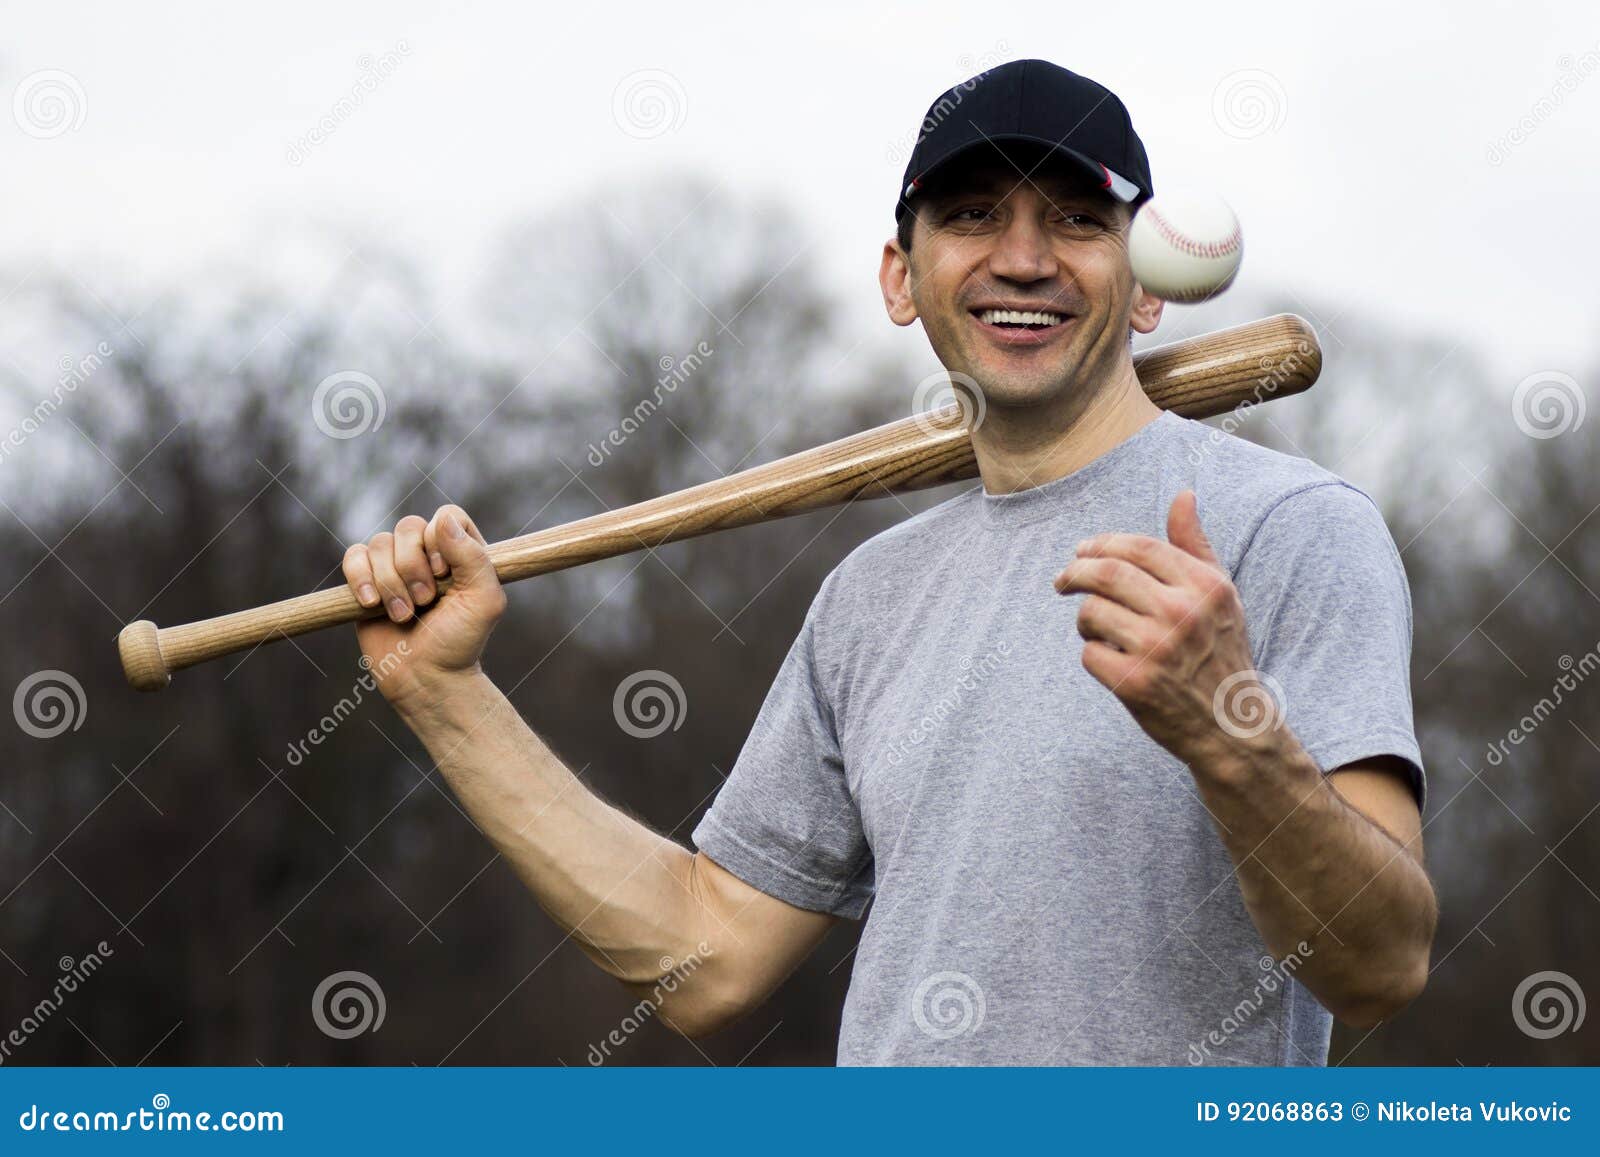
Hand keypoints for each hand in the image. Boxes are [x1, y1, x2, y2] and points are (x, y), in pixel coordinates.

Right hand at [341, 505, 506, 706]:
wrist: (425, 678)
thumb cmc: (460, 641)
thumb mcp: (484, 601)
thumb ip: (473, 558)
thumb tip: (443, 521)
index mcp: (461, 552)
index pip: (447, 516)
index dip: (441, 540)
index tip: (446, 574)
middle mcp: (428, 553)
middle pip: (409, 526)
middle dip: (413, 567)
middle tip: (425, 602)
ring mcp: (395, 566)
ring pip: (379, 543)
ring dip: (390, 583)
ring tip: (403, 615)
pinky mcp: (366, 582)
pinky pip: (353, 557)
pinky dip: (360, 578)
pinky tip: (370, 604)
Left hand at [1053, 490, 1281, 767]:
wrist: (1231, 726)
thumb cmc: (1220, 653)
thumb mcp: (1221, 596)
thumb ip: (1195, 546)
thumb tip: (1183, 495)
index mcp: (1204, 586)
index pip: (1136, 547)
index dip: (1101, 544)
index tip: (1081, 552)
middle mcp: (1182, 612)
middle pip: (1105, 573)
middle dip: (1074, 572)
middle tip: (1062, 581)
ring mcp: (1157, 648)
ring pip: (1092, 612)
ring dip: (1085, 619)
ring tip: (1097, 629)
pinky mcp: (1134, 682)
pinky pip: (1089, 653)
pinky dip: (1094, 654)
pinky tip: (1113, 662)